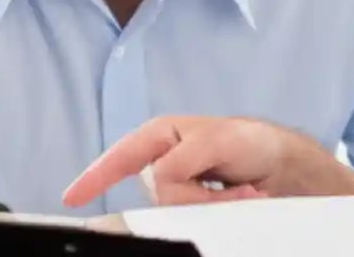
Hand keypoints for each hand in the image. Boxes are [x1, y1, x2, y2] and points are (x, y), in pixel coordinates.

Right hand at [62, 116, 353, 207]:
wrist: (282, 164)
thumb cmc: (251, 141)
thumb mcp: (217, 141)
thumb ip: (180, 160)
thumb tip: (158, 181)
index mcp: (160, 135)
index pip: (119, 157)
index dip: (94, 177)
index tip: (72, 198)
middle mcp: (162, 160)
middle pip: (156, 194)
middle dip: (193, 197)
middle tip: (229, 187)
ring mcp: (177, 184)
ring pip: (175, 209)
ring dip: (211, 204)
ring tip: (239, 189)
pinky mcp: (191, 202)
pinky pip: (191, 217)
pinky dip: (217, 211)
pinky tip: (237, 198)